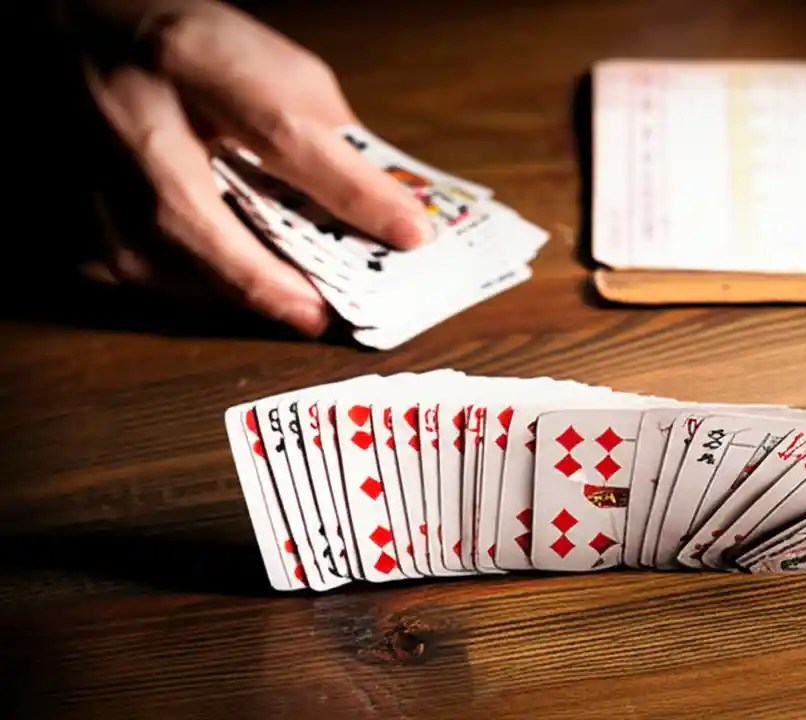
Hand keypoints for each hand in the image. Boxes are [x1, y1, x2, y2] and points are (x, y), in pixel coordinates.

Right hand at [73, 0, 434, 336]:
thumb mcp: (279, 67)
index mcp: (197, 60)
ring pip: (152, 253)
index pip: (284, 132)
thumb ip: (325, 133)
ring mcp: (94, 159)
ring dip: (230, 290)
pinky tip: (236, 291)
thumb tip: (375, 205)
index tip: (411, 232)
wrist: (98, 26)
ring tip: (296, 309)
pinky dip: (191, 285)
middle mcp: (133, 111)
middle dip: (262, 276)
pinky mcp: (81, 197)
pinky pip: (130, 263)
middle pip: (190, 212)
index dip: (352, 190)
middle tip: (322, 314)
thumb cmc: (205, 49)